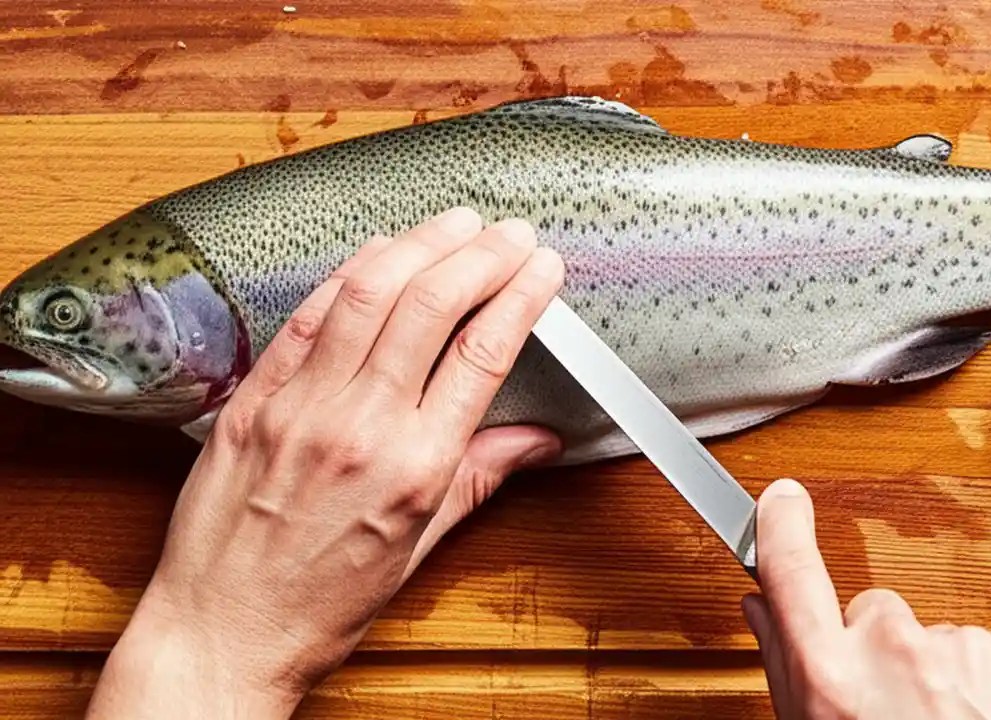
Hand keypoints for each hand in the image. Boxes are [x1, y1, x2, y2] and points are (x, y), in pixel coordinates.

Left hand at [86, 207, 565, 718]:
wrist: (221, 633)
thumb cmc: (320, 605)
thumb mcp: (419, 550)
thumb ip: (478, 478)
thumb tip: (537, 443)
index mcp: (414, 468)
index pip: (483, 352)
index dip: (521, 296)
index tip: (542, 268)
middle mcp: (359, 426)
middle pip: (432, 305)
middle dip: (482, 254)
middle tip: (511, 233)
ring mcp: (301, 405)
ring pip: (370, 292)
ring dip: (421, 244)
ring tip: (456, 223)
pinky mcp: (253, 398)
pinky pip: (308, 316)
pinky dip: (350, 272)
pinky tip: (380, 251)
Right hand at [742, 479, 990, 719]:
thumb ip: (788, 671)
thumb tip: (761, 612)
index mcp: (832, 681)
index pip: (792, 575)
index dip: (782, 527)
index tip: (781, 499)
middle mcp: (895, 653)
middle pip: (873, 613)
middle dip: (879, 652)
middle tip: (889, 712)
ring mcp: (963, 654)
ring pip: (937, 642)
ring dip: (938, 680)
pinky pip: (989, 661)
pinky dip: (988, 693)